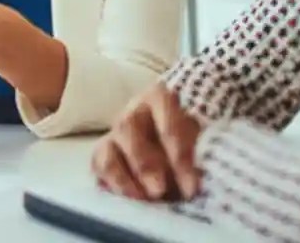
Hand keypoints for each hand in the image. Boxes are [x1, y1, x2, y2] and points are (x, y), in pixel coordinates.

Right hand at [91, 82, 202, 200]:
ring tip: (141, 199)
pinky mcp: (102, 152)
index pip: (166, 117)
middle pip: (128, 128)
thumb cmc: (193, 138)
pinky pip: (98, 166)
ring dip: (123, 177)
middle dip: (144, 163)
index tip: (191, 185)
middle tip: (159, 190)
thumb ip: (199, 152)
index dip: (178, 151)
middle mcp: (133, 112)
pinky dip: (112, 184)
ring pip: (108, 148)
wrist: (175, 139)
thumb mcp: (201, 137)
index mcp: (160, 99)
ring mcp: (114, 132)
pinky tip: (129, 200)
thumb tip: (198, 181)